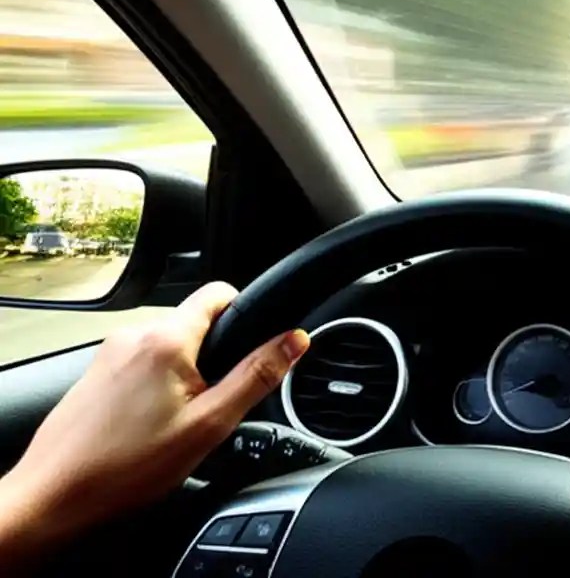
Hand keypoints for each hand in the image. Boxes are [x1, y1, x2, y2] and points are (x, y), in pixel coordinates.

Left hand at [0, 282, 308, 570]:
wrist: (56, 494)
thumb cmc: (127, 466)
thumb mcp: (210, 424)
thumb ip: (256, 376)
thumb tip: (294, 341)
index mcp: (166, 340)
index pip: (220, 293)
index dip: (247, 314)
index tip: (255, 349)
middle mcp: (134, 335)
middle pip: (196, 324)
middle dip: (215, 358)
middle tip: (211, 407)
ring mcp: (110, 352)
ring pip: (170, 347)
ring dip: (186, 375)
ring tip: (178, 423)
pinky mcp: (97, 372)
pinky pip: (144, 364)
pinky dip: (158, 387)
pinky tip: (151, 426)